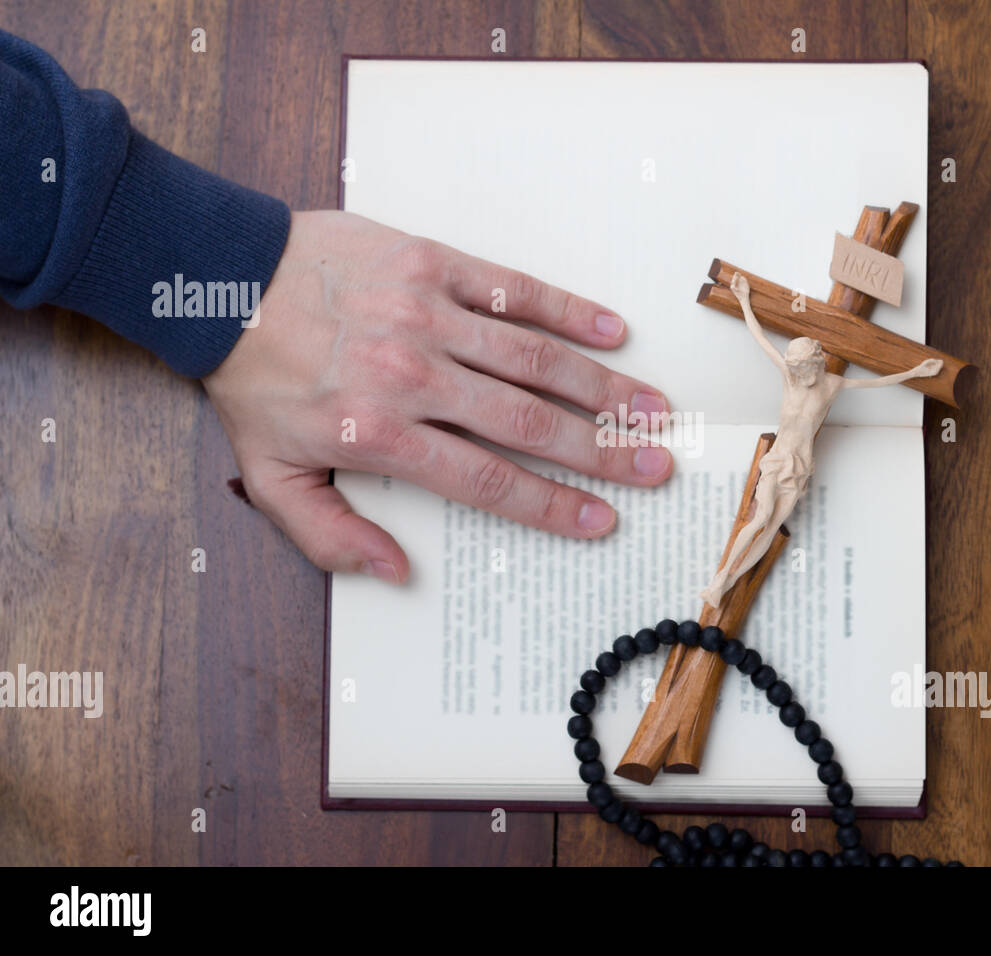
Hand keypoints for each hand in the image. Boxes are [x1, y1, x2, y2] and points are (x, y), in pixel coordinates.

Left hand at [202, 210, 672, 583]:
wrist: (221, 278)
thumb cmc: (253, 377)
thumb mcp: (272, 477)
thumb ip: (331, 537)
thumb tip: (395, 572)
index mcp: (379, 433)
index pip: (488, 479)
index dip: (552, 505)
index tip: (601, 520)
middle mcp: (413, 375)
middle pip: (529, 422)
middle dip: (602, 452)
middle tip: (654, 468)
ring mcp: (428, 314)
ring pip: (535, 358)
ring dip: (603, 388)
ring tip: (653, 410)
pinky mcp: (432, 264)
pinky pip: (513, 289)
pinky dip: (566, 310)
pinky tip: (611, 330)